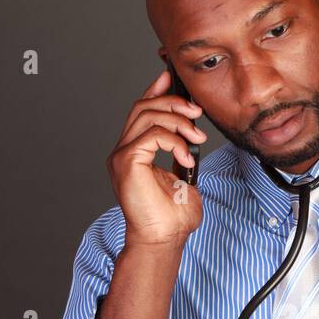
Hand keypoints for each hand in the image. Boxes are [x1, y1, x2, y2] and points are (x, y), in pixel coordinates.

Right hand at [106, 68, 209, 247]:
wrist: (162, 240)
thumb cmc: (171, 217)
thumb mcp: (183, 176)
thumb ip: (181, 152)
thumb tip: (192, 135)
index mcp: (135, 152)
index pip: (142, 111)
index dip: (156, 90)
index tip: (173, 78)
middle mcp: (124, 151)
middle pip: (143, 107)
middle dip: (173, 102)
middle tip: (197, 113)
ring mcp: (122, 156)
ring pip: (146, 115)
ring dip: (178, 120)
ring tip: (196, 138)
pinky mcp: (127, 162)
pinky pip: (152, 135)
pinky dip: (174, 140)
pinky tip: (186, 155)